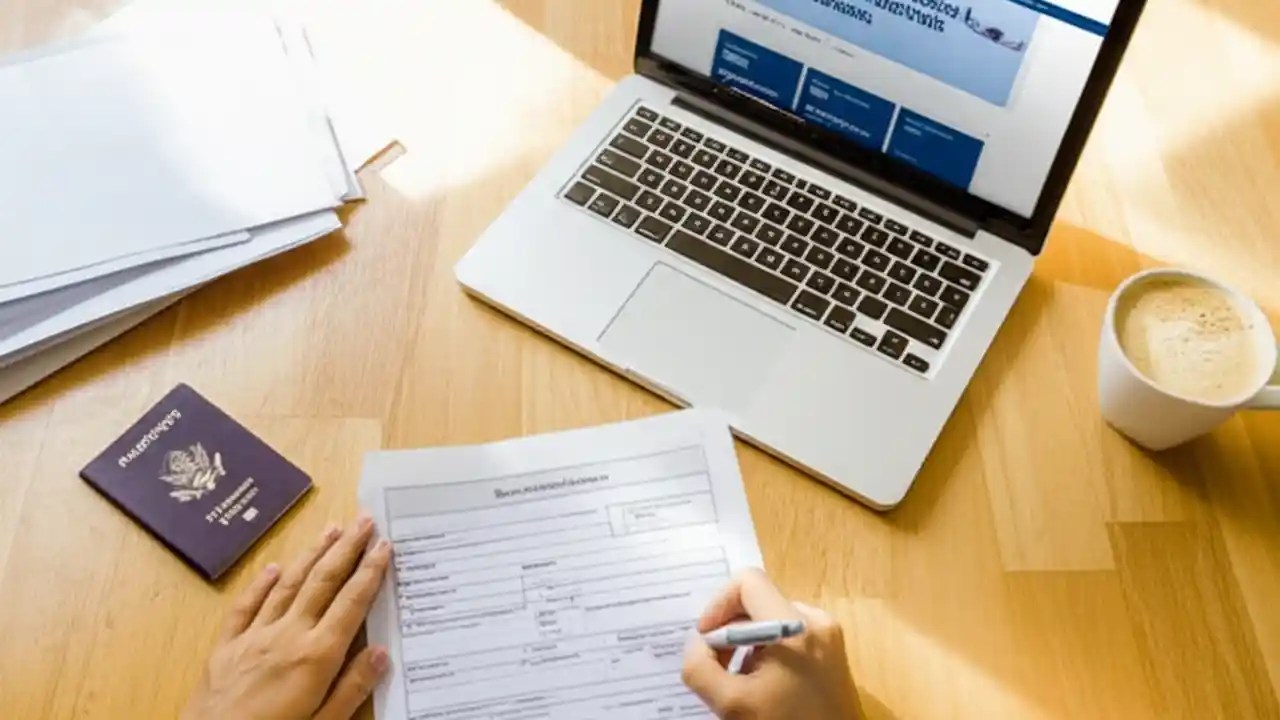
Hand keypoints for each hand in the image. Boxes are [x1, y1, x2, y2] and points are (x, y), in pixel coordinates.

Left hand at [182, 516, 392, 719]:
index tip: (385, 545)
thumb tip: (381, 652)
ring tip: (330, 529)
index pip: (351, 603)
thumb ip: (352, 689)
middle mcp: (287, 636)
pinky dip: (261, 584)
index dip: (371, 571)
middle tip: (364, 520)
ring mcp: (253, 638)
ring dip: (311, 554)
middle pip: (322, 582)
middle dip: (346, 549)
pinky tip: (272, 567)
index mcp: (316, 656)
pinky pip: (245, 607)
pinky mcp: (225, 648)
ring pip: (288, 585)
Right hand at [682, 569, 861, 719]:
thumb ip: (700, 668)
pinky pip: (788, 634)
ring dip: (746, 644)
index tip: (706, 639)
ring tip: (738, 680)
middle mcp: (816, 620)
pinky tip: (761, 683)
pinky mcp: (831, 650)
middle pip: (758, 601)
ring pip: (771, 619)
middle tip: (716, 666)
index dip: (718, 605)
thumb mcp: (731, 705)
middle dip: (729, 630)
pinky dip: (766, 651)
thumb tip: (698, 642)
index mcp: (796, 627)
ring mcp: (828, 635)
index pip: (747, 582)